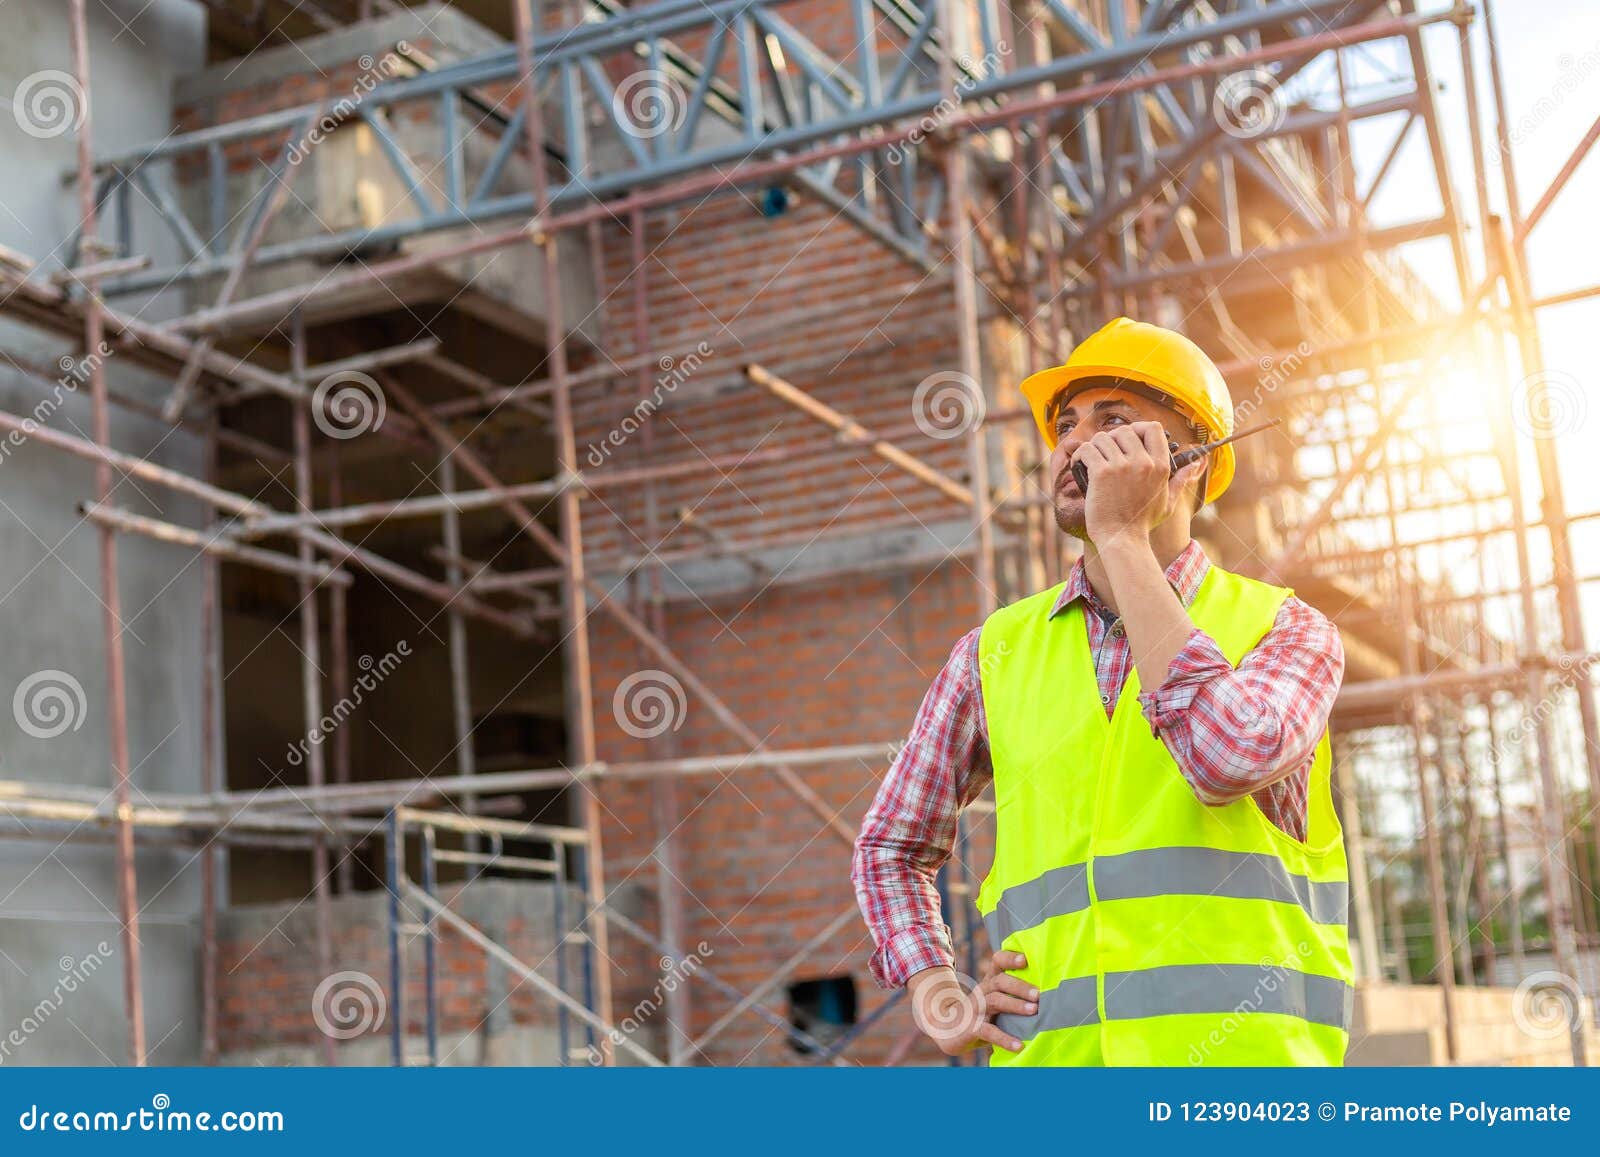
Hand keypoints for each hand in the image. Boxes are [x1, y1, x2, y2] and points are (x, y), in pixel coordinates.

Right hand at [905, 951, 1038, 1054]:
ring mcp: (976, 1009)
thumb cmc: (980, 1012)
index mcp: (990, 982)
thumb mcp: (994, 998)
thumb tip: (1051, 996)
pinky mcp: (972, 1028)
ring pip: (995, 1001)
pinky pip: (989, 1032)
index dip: (1010, 958)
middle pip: (1000, 981)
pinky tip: (1018, 1046)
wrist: (946, 1027)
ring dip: (1015, 1005)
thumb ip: (1014, 994)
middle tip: (1039, 994)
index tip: (1025, 959)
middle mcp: (983, 991)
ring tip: (1034, 1011)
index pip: (997, 961)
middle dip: (1020, 986)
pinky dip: (1005, 1039)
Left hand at [1073, 420, 1204, 544]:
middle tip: (1104, 454)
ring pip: (1102, 438)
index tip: (1127, 441)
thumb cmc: (1142, 523)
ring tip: (1091, 460)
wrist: (1122, 540)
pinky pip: (1087, 449)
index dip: (1137, 428)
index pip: (1153, 428)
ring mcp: (1122, 466)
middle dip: (1111, 439)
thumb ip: (1180, 481)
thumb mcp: (1169, 502)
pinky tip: (1079, 465)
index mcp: (1161, 466)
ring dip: (1094, 447)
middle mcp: (1143, 462)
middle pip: (1124, 430)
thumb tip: (1195, 465)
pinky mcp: (1102, 473)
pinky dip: (1079, 455)